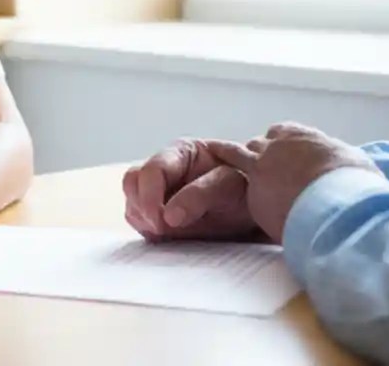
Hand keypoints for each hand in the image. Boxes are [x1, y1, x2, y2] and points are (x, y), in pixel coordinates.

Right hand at [122, 139, 260, 241]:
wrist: (257, 209)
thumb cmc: (245, 189)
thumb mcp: (229, 186)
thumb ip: (199, 195)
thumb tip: (168, 216)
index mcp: (179, 153)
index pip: (150, 170)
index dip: (149, 196)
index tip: (160, 222)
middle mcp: (163, 168)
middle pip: (132, 183)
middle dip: (142, 208)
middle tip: (161, 231)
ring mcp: (157, 191)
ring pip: (132, 203)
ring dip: (144, 221)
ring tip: (169, 234)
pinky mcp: (158, 212)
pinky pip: (140, 222)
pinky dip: (148, 231)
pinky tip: (169, 237)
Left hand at [207, 122, 382, 242]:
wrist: (338, 200)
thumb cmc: (358, 188)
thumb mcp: (362, 171)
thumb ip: (357, 173)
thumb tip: (371, 184)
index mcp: (307, 138)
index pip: (285, 134)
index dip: (280, 144)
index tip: (280, 152)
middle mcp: (281, 146)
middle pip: (258, 144)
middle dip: (255, 153)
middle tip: (250, 163)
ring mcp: (262, 165)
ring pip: (237, 155)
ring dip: (228, 158)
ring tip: (213, 154)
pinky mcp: (250, 189)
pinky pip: (226, 181)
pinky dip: (215, 180)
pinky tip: (204, 179)